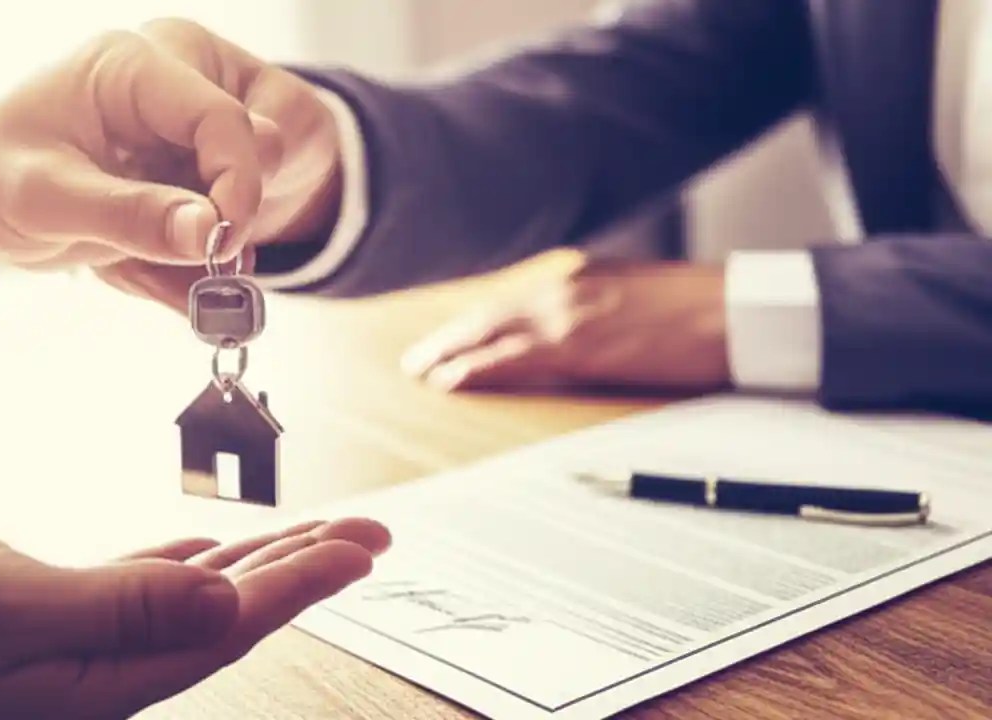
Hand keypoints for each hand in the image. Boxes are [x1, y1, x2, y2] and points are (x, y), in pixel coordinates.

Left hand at [0, 20, 309, 278]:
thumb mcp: (41, 199)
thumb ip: (128, 215)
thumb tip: (211, 233)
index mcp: (132, 70)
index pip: (221, 117)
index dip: (238, 182)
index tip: (222, 245)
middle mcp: (163, 91)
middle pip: (253, 146)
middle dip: (230, 215)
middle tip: (198, 270)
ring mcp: (171, 133)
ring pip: (241, 189)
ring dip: (212, 247)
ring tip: (153, 276)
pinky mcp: (174, 171)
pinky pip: (216, 219)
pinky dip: (196, 260)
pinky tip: (155, 276)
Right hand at [0, 519, 388, 718]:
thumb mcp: (0, 614)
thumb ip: (123, 614)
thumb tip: (229, 615)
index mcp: (99, 683)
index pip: (233, 626)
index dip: (309, 581)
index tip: (370, 545)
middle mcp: (93, 674)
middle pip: (227, 614)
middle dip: (304, 570)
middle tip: (371, 534)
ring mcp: (61, 649)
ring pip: (187, 598)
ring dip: (254, 562)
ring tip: (313, 534)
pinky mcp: (27, 619)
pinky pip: (131, 590)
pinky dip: (179, 564)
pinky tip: (202, 553)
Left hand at [401, 261, 729, 392]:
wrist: (740, 310)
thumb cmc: (697, 306)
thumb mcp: (633, 292)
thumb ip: (591, 305)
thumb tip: (564, 328)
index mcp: (579, 276)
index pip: (510, 302)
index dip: (474, 323)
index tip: (447, 339)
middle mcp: (566, 288)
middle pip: (489, 316)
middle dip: (449, 339)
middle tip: (415, 360)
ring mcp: (571, 315)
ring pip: (492, 335)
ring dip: (452, 354)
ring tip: (423, 373)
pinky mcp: (583, 346)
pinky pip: (516, 359)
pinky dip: (480, 368)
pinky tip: (454, 379)